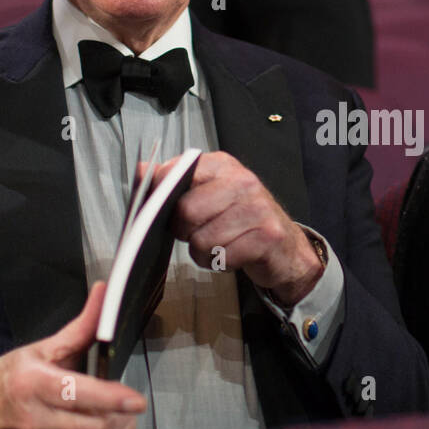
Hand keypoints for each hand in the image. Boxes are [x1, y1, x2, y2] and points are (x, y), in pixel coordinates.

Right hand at [0, 282, 145, 428]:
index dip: (110, 399)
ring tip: (121, 417)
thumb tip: (105, 293)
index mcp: (33, 385)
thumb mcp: (41, 349)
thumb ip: (81, 326)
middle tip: (128, 403)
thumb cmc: (12, 379)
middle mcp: (38, 421)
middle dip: (122, 417)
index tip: (135, 400)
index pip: (76, 394)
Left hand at [146, 152, 323, 305]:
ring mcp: (257, 208)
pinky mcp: (266, 236)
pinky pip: (223, 257)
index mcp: (222, 165)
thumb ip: (174, 182)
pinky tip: (233, 254)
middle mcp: (242, 181)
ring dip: (204, 253)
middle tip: (199, 232)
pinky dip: (221, 263)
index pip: (175, 174)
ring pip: (202, 240)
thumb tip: (142, 171)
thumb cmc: (242, 220)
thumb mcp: (209, 193)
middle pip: (186, 212)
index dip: (163, 197)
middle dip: (185, 232)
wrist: (286, 248)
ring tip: (219, 245)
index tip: (167, 209)